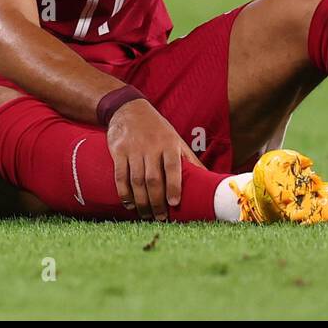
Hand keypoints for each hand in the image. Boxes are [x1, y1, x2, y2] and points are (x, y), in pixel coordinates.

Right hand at [105, 98, 204, 220]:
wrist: (129, 109)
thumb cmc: (157, 129)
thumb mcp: (176, 139)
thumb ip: (189, 160)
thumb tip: (209, 180)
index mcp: (169, 143)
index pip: (172, 167)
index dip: (173, 186)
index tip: (174, 203)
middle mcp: (151, 146)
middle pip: (153, 179)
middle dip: (156, 202)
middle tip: (160, 218)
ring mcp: (133, 149)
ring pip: (136, 181)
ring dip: (141, 202)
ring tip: (147, 215)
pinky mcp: (118, 151)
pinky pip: (120, 176)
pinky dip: (124, 193)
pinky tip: (129, 204)